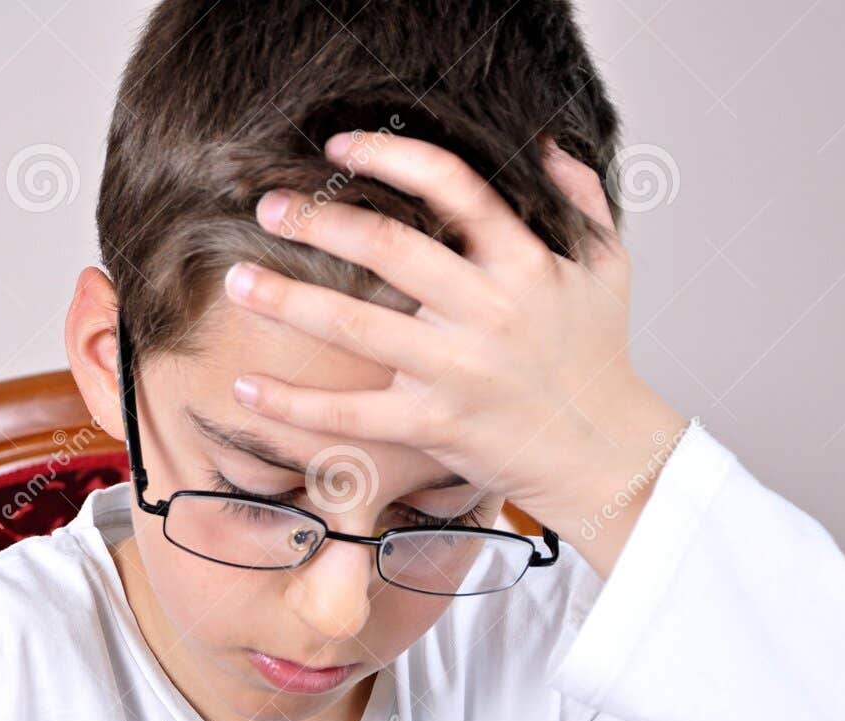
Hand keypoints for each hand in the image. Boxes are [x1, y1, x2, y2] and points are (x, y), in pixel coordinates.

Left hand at [222, 132, 687, 575]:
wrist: (601, 452)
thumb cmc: (596, 355)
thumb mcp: (606, 266)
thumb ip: (579, 198)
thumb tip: (543, 143)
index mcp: (525, 263)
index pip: (455, 189)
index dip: (393, 158)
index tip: (340, 146)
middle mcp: (488, 311)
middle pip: (389, 249)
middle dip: (321, 221)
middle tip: (270, 207)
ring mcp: (456, 371)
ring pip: (355, 328)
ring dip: (287, 300)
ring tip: (238, 280)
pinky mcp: (432, 426)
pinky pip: (348, 416)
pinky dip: (293, 404)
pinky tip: (247, 387)